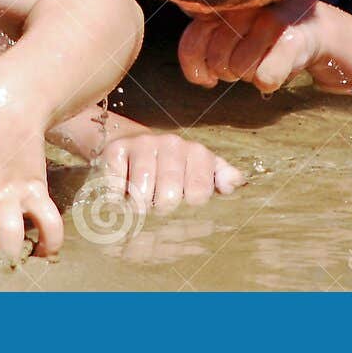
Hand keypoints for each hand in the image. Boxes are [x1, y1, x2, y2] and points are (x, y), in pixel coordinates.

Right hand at [100, 131, 242, 212]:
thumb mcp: (202, 171)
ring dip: (139, 206)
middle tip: (158, 205)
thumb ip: (222, 177)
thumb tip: (235, 184)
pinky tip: (122, 193)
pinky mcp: (116, 149)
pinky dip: (117, 197)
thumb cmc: (174, 167)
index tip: (182, 204)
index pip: (198, 193)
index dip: (188, 208)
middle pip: (168, 196)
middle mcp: (171, 143)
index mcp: (197, 152)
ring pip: (141, 192)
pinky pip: (116, 185)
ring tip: (141, 201)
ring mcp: (142, 144)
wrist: (133, 143)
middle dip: (161, 209)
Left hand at [177, 0, 326, 94]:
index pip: (192, 42)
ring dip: (251, 75)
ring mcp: (267, 21)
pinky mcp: (291, 39)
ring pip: (239, 69)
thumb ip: (207, 44)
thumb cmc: (265, 35)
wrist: (315, 29)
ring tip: (265, 60)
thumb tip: (201, 74)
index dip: (195, 68)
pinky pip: (265, 77)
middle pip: (216, 60)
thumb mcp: (232, 33)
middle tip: (246, 64)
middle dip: (228, 72)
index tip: (207, 78)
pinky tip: (280, 67)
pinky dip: (271, 81)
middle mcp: (242, 9)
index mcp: (222, 6)